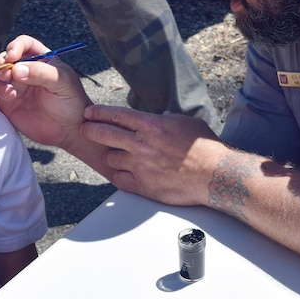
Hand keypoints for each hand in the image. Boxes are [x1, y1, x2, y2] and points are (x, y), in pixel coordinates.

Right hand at [0, 35, 91, 147]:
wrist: (69, 130)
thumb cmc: (72, 102)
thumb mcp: (63, 83)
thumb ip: (41, 73)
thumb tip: (16, 69)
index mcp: (41, 59)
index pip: (24, 44)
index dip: (16, 46)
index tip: (12, 56)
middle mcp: (25, 70)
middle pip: (5, 58)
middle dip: (3, 64)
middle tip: (7, 76)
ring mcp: (15, 85)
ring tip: (10, 94)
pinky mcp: (7, 103)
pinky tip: (5, 99)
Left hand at [81, 104, 224, 205]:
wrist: (213, 174)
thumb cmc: (204, 148)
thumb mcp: (186, 123)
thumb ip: (168, 119)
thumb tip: (160, 117)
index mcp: (151, 125)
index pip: (116, 115)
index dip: (99, 113)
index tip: (89, 113)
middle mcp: (141, 144)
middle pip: (105, 134)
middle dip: (91, 130)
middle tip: (85, 128)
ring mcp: (140, 166)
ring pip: (110, 157)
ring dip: (110, 155)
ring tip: (114, 154)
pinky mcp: (142, 185)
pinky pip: (119, 179)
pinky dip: (118, 174)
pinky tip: (121, 171)